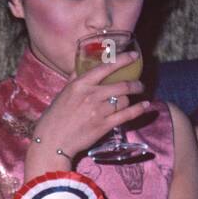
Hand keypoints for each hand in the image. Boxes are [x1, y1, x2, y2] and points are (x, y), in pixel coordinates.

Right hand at [31, 51, 150, 159]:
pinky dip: (138, 109)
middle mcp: (92, 95)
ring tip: (132, 100)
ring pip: (124, 100)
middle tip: (138, 85)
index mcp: (80, 85)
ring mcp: (99, 111)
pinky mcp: (104, 126)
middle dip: (135, 84)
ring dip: (131, 99)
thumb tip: (82, 67)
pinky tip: (145, 106)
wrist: (52, 142)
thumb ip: (74, 80)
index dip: (123, 60)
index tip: (133, 56)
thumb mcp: (62, 94)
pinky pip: (127, 115)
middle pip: (122, 85)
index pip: (106, 67)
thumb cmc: (54, 118)